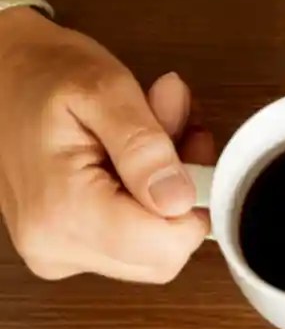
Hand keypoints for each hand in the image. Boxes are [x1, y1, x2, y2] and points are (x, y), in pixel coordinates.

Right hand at [0, 8, 212, 282]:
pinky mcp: (65, 246)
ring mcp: (58, 252)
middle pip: (163, 255)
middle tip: (175, 130)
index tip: (188, 144)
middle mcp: (55, 247)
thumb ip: (145, 147)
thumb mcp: (105, 90)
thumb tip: (180, 201)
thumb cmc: (45, 73)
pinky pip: (131, 241)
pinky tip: (135, 158)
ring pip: (152, 250)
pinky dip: (147, 201)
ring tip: (152, 136)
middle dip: (184, 194)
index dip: (194, 201)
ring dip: (168, 194)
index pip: (164, 249)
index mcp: (62, 212)